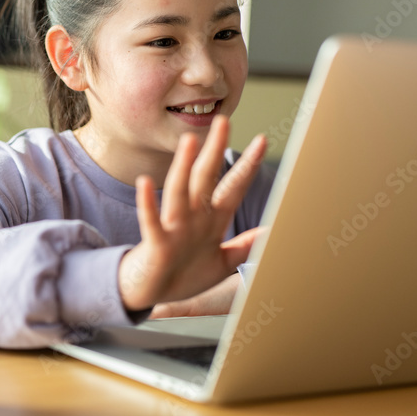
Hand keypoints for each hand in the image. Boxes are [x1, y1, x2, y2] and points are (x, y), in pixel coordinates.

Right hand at [118, 115, 266, 310]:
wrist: (150, 294)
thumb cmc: (183, 276)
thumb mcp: (221, 263)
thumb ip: (244, 247)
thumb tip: (270, 233)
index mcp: (212, 221)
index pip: (233, 187)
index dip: (248, 165)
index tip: (263, 140)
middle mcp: (194, 218)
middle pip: (206, 178)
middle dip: (215, 150)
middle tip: (223, 121)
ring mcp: (174, 228)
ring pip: (180, 192)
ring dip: (184, 167)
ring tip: (189, 141)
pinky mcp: (156, 243)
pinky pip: (152, 220)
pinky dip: (148, 203)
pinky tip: (146, 183)